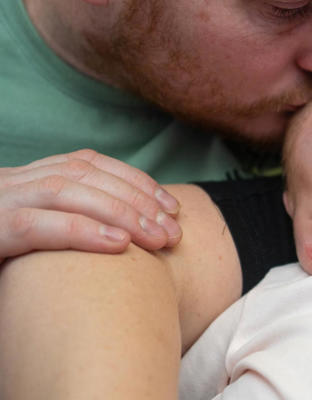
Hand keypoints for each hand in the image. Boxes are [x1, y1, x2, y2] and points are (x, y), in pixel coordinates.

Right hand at [0, 149, 181, 263]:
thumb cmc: (6, 269)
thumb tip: (128, 237)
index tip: (172, 207)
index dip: (135, 181)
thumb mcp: (34, 242)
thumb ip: (71, 226)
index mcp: (24, 181)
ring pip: (64, 192)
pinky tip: (118, 244)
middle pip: (83, 175)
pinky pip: (35, 225)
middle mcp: (9, 183)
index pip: (88, 165)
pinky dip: (82, 231)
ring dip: (120, 213)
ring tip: (157, 238)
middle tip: (174, 231)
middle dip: (136, 200)